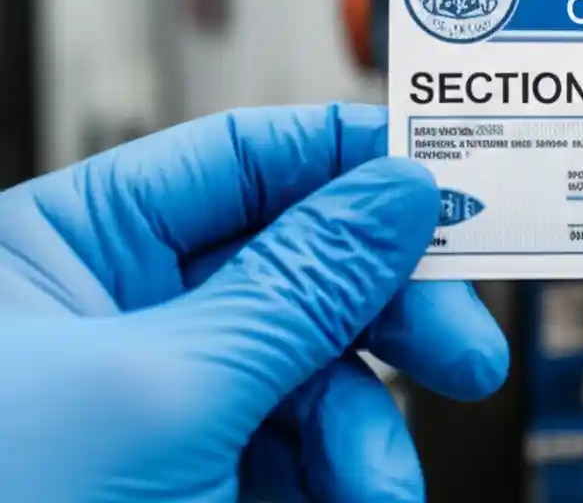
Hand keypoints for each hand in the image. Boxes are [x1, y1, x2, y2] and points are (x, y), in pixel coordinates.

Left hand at [0, 104, 507, 501]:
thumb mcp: (169, 390)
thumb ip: (301, 282)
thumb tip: (395, 192)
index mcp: (71, 249)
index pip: (240, 160)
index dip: (351, 161)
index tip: (448, 180)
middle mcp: (122, 313)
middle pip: (303, 266)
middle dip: (390, 316)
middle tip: (463, 348)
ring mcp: (169, 401)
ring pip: (318, 373)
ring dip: (366, 433)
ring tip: (376, 488)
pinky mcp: (204, 475)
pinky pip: (306, 449)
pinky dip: (345, 478)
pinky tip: (352, 501)